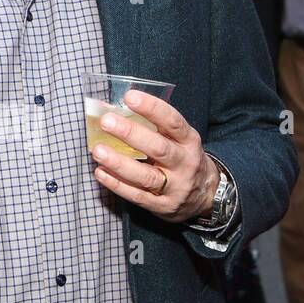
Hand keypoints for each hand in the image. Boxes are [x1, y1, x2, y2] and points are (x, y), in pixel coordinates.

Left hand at [89, 89, 218, 223]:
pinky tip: (100, 172)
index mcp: (189, 141)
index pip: (173, 122)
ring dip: (119, 163)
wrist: (205, 195)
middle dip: (131, 134)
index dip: (152, 108)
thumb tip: (113, 110)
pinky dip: (117, 184)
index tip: (130, 97)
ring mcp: (175, 187)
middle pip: (159, 148)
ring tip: (98, 150)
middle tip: (107, 122)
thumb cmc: (182, 158)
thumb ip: (153, 127)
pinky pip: (137, 196)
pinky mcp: (162, 206)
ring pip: (146, 176)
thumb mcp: (178, 140)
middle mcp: (185, 163)